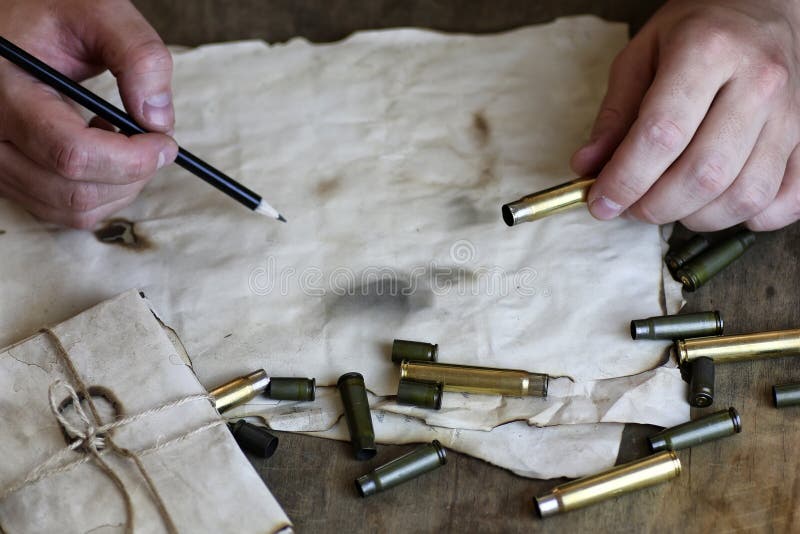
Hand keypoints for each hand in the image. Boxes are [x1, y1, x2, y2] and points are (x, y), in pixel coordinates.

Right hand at [0, 0, 177, 228]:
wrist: (12, 24)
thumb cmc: (52, 13)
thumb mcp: (99, 12)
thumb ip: (139, 56)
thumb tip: (158, 120)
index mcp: (4, 90)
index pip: (72, 154)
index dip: (132, 159)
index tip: (165, 142)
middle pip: (75, 190)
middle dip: (132, 174)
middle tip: (155, 142)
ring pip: (72, 209)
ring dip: (118, 186)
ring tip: (121, 137)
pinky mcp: (9, 176)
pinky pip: (63, 210)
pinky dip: (100, 192)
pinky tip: (102, 149)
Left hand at [572, 0, 799, 231]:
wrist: (764, 5)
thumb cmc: (697, 31)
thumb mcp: (641, 56)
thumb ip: (614, 114)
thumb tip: (587, 167)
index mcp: (707, 51)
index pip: (661, 135)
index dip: (625, 180)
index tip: (601, 202)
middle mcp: (757, 82)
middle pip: (704, 173)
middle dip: (655, 207)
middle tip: (629, 208)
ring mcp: (791, 111)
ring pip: (745, 195)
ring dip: (696, 218)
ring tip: (669, 205)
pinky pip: (787, 199)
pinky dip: (749, 218)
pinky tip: (716, 204)